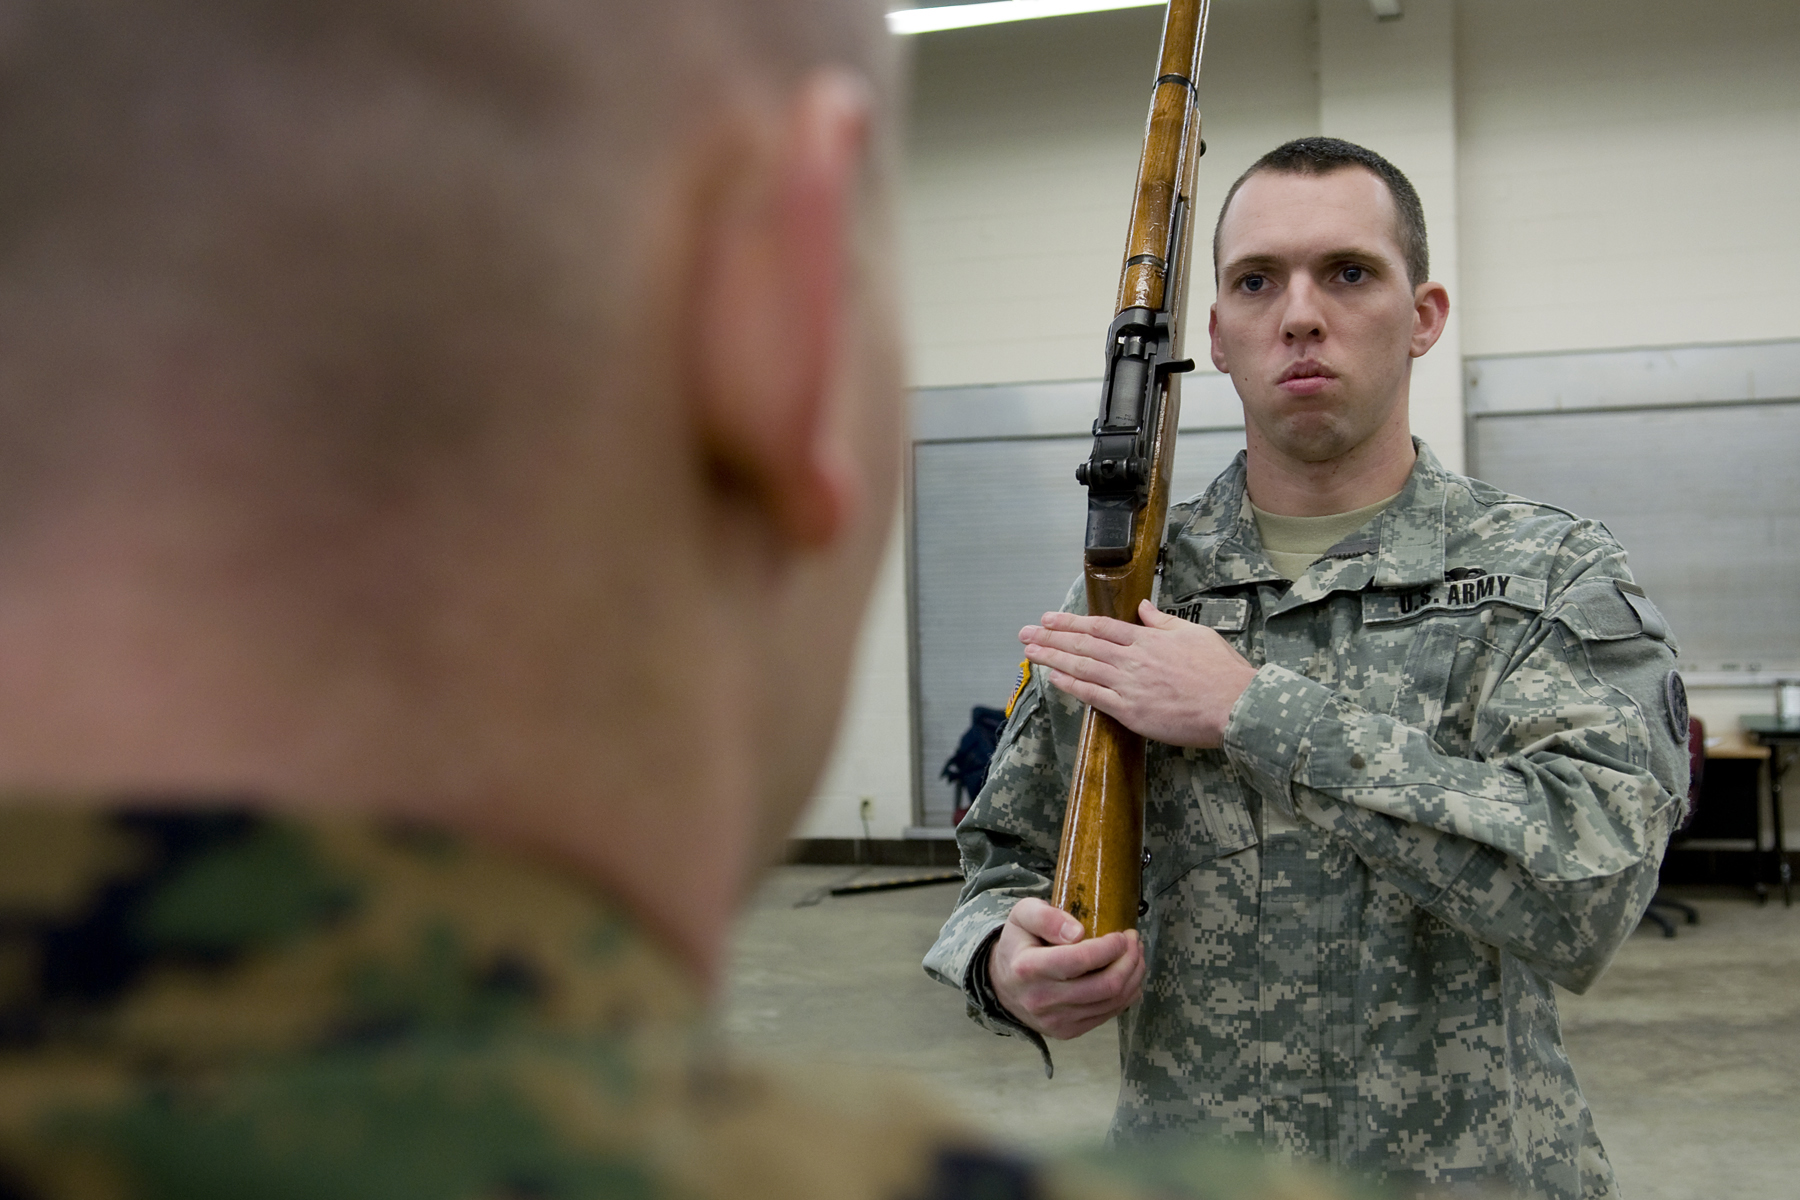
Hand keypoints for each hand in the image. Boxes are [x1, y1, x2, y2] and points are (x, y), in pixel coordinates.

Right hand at [988, 898, 1145, 1039]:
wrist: (1003, 985)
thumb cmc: (1018, 944)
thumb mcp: (1022, 916)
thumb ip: (1046, 917)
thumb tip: (1078, 932)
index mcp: (1028, 968)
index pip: (1080, 960)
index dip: (1110, 947)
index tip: (1122, 934)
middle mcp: (1042, 999)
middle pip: (1104, 985)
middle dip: (1130, 960)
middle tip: (1135, 941)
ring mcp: (1056, 1021)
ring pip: (1112, 1002)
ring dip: (1133, 976)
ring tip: (1136, 955)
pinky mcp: (1067, 1032)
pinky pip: (1108, 1015)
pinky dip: (1126, 995)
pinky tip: (1128, 977)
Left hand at [1019, 599, 1257, 747]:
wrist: (1234, 705)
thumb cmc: (1220, 671)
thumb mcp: (1194, 633)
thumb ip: (1163, 621)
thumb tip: (1142, 607)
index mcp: (1147, 639)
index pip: (1100, 626)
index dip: (1071, 622)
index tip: (1049, 618)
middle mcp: (1133, 659)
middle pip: (1083, 644)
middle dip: (1051, 637)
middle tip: (1025, 632)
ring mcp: (1129, 685)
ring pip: (1082, 667)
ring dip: (1052, 658)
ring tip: (1029, 652)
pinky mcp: (1131, 712)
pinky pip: (1093, 696)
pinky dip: (1070, 686)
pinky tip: (1052, 678)